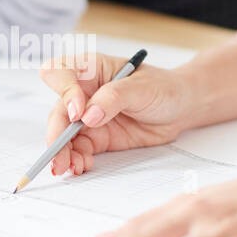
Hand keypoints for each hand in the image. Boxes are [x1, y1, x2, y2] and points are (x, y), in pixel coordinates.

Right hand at [39, 53, 193, 176]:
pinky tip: (81, 166)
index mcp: (90, 69)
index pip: (60, 74)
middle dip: (56, 135)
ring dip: (63, 153)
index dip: (64, 93)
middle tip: (59, 156)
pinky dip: (77, 159)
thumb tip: (88, 116)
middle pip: (58, 112)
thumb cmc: (162, 87)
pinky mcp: (96, 137)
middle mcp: (83, 93)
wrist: (180, 109)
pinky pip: (79, 150)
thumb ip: (113, 98)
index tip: (78, 112)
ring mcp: (88, 117)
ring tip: (69, 167)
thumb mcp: (141, 88)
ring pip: (64, 135)